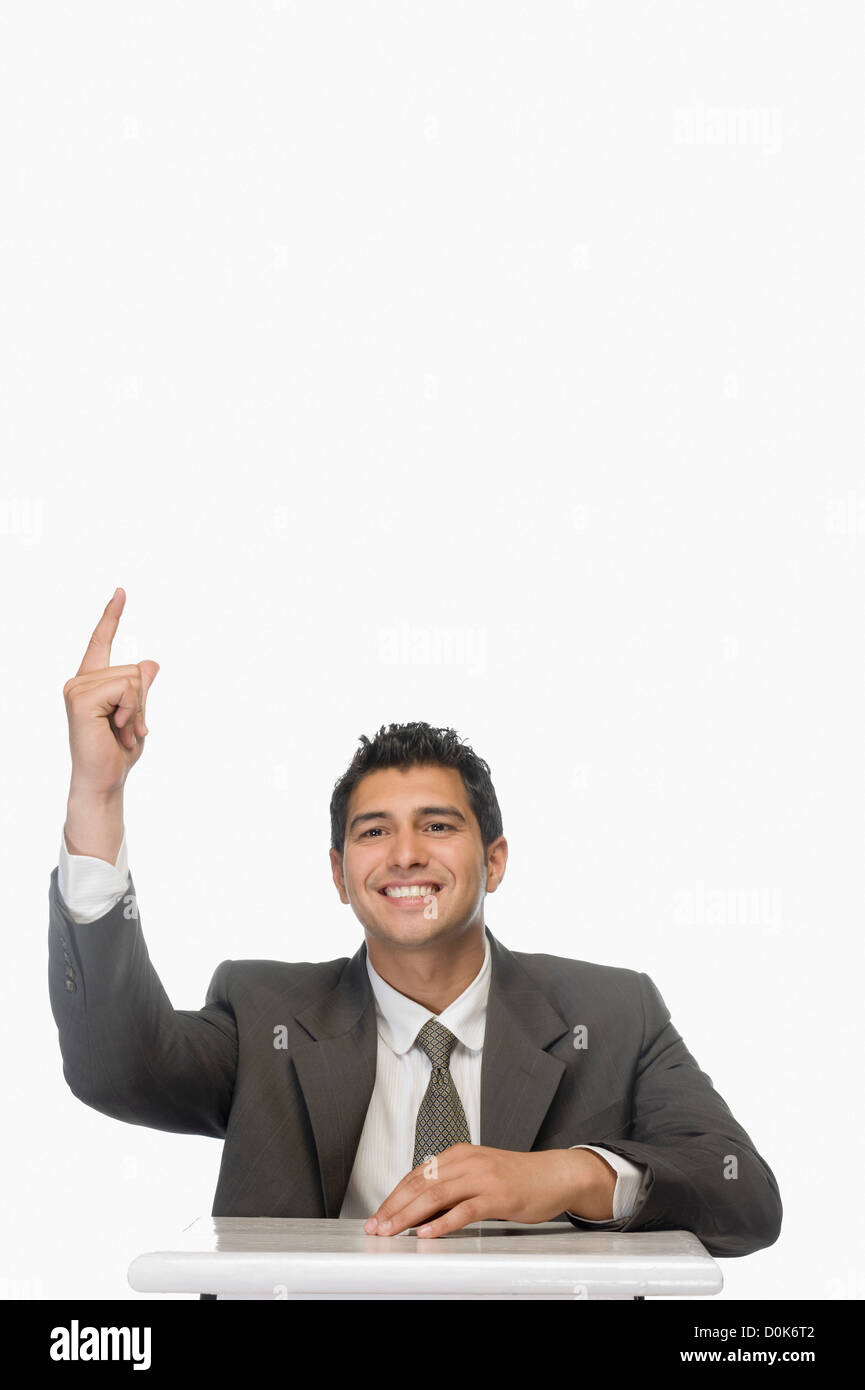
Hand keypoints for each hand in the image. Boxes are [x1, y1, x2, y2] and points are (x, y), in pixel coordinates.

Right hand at [63, 588, 159, 796]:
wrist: (105, 780)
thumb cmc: (117, 752)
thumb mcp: (138, 715)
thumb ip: (141, 689)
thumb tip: (150, 663)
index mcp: (92, 683)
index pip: (101, 643)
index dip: (111, 617)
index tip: (120, 592)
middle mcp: (80, 681)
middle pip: (133, 670)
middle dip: (142, 703)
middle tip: (128, 729)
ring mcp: (77, 688)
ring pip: (131, 680)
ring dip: (137, 711)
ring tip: (122, 732)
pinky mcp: (81, 698)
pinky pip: (125, 690)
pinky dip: (131, 712)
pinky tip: (118, 730)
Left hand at [363, 1144, 615, 1238]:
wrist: (554, 1174)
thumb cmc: (517, 1177)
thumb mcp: (479, 1174)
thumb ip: (452, 1185)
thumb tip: (420, 1207)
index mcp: (459, 1154)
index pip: (416, 1175)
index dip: (394, 1196)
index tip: (378, 1215)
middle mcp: (467, 1161)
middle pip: (420, 1184)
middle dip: (394, 1207)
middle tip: (376, 1227)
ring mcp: (482, 1178)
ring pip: (436, 1195)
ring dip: (409, 1216)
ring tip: (392, 1231)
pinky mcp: (497, 1196)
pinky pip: (464, 1210)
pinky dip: (442, 1223)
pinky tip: (428, 1233)